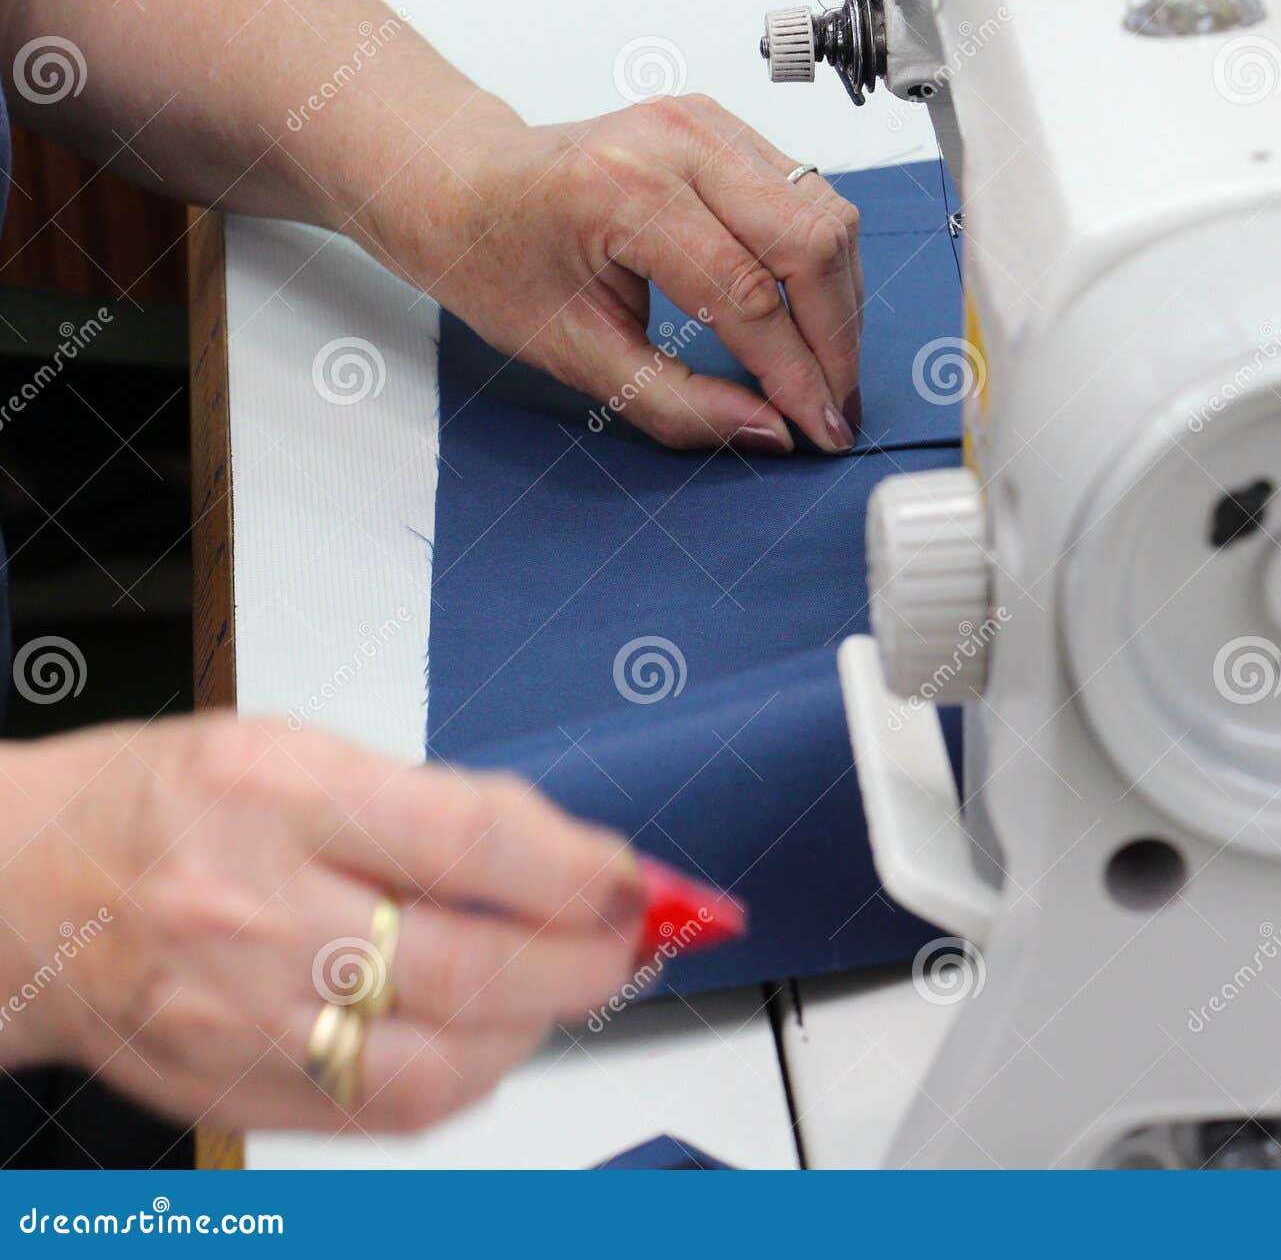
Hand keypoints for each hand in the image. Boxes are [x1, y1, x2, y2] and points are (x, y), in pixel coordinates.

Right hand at [0, 717, 644, 1132]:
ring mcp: (241, 1016)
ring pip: (438, 1065)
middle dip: (586, 963)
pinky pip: (382, 1114)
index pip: (473, 842)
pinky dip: (463, 1080)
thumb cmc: (165, 802)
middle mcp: (258, 912)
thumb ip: (436, 805)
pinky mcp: (233, 1090)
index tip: (636, 880)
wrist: (23, 888)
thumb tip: (565, 857)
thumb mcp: (301, 748)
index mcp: (282, 795)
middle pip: (471, 967)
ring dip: (534, 1030)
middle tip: (630, 944)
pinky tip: (486, 1037)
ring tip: (559, 988)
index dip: (582, 869)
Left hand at [411, 94, 864, 454]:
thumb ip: (678, 403)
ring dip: (839, 301)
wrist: (465, 187)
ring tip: (826, 368)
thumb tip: (771, 431)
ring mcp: (706, 122)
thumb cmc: (500, 260)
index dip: (800, 375)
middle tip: (836, 406)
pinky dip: (819, 264)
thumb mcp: (577, 356)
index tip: (824, 429)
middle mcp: (676, 141)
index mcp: (625, 193)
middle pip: (810, 243)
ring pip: (825, 213)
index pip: (751, 296)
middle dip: (835, 339)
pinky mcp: (724, 126)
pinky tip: (806, 313)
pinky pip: (808, 194)